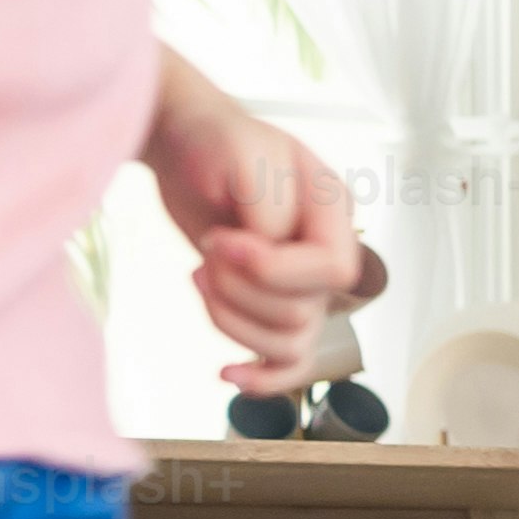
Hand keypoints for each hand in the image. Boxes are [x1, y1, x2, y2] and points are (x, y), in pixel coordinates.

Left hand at [146, 67, 371, 394]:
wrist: (185, 144)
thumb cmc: (215, 139)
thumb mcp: (241, 153)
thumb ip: (266, 202)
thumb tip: (270, 249)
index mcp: (333, 210)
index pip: (332, 270)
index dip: (273, 269)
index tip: (220, 240)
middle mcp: (325, 251)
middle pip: (305, 312)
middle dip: (240, 292)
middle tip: (207, 251)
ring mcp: (299, 282)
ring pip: (291, 342)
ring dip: (232, 322)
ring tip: (199, 277)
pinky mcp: (268, 302)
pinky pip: (286, 362)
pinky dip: (261, 378)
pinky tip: (228, 373)